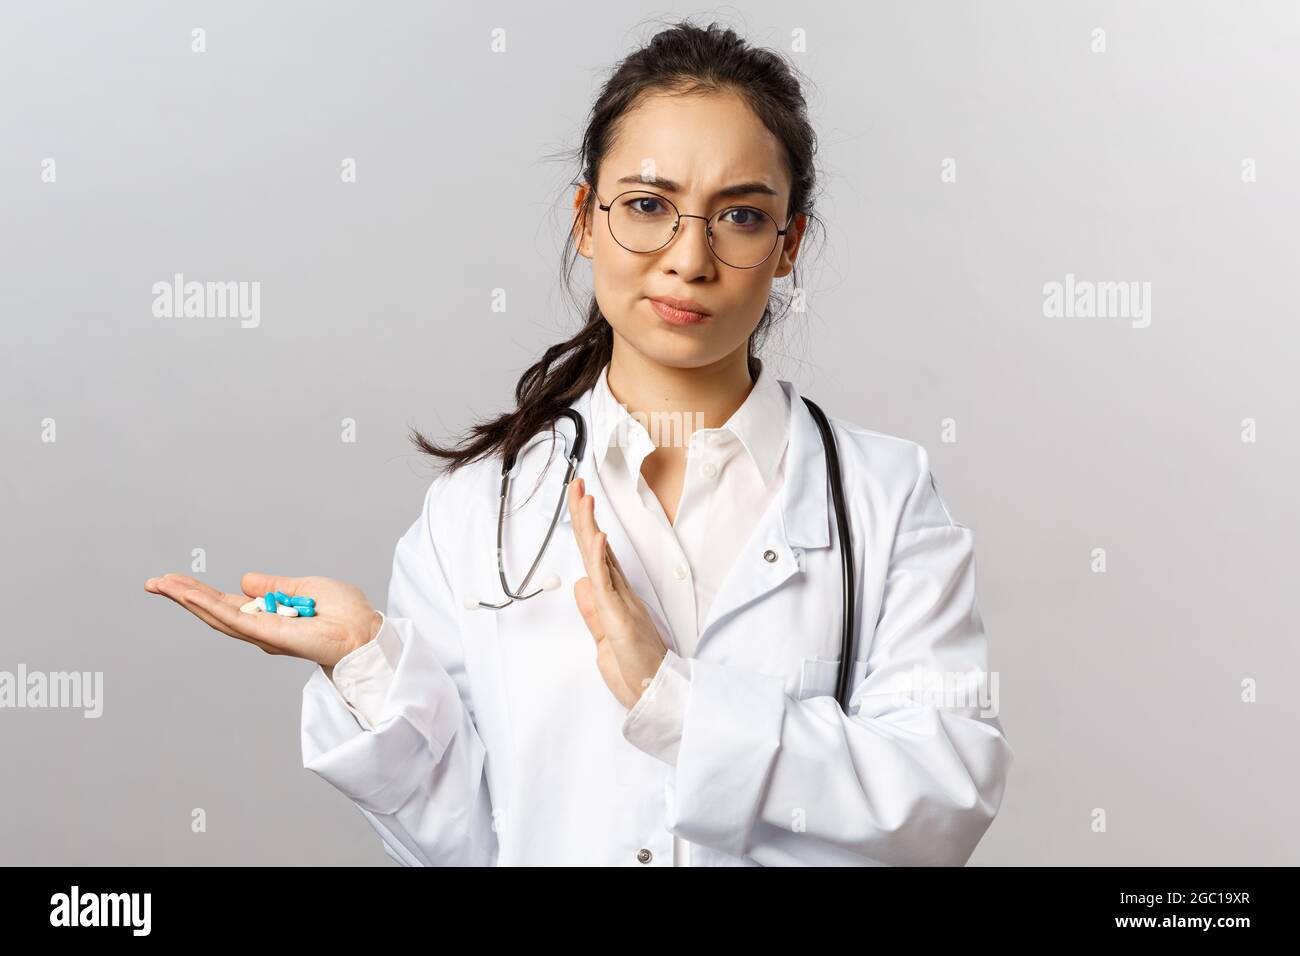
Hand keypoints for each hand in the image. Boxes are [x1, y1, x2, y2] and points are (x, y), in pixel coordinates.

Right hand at [143, 572, 381, 669]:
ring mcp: (262, 633)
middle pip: (213, 612)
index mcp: (267, 617)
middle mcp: (260, 629)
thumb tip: (246, 580)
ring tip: (162, 584)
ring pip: (216, 615)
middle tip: (153, 582)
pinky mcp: (269, 635)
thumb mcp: (305, 588)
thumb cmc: (345, 613)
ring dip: (188, 598)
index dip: (198, 593)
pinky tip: (190, 595)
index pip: (225, 604)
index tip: (172, 580)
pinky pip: (235, 619)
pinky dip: (210, 606)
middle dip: (182, 596)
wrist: (364, 631)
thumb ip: (275, 586)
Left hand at [566, 476, 667, 709]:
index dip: (586, 526)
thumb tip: (581, 584)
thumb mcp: (604, 636)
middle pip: (597, 545)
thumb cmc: (635, 669)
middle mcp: (619, 591)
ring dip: (589, 525)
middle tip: (576, 484)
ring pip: (601, 556)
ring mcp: (621, 601)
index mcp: (615, 595)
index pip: (597, 553)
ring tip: (583, 497)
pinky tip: (598, 537)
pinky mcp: (621, 615)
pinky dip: (600, 558)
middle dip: (583, 513)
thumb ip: (593, 611)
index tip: (578, 500)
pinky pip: (607, 582)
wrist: (654, 694)